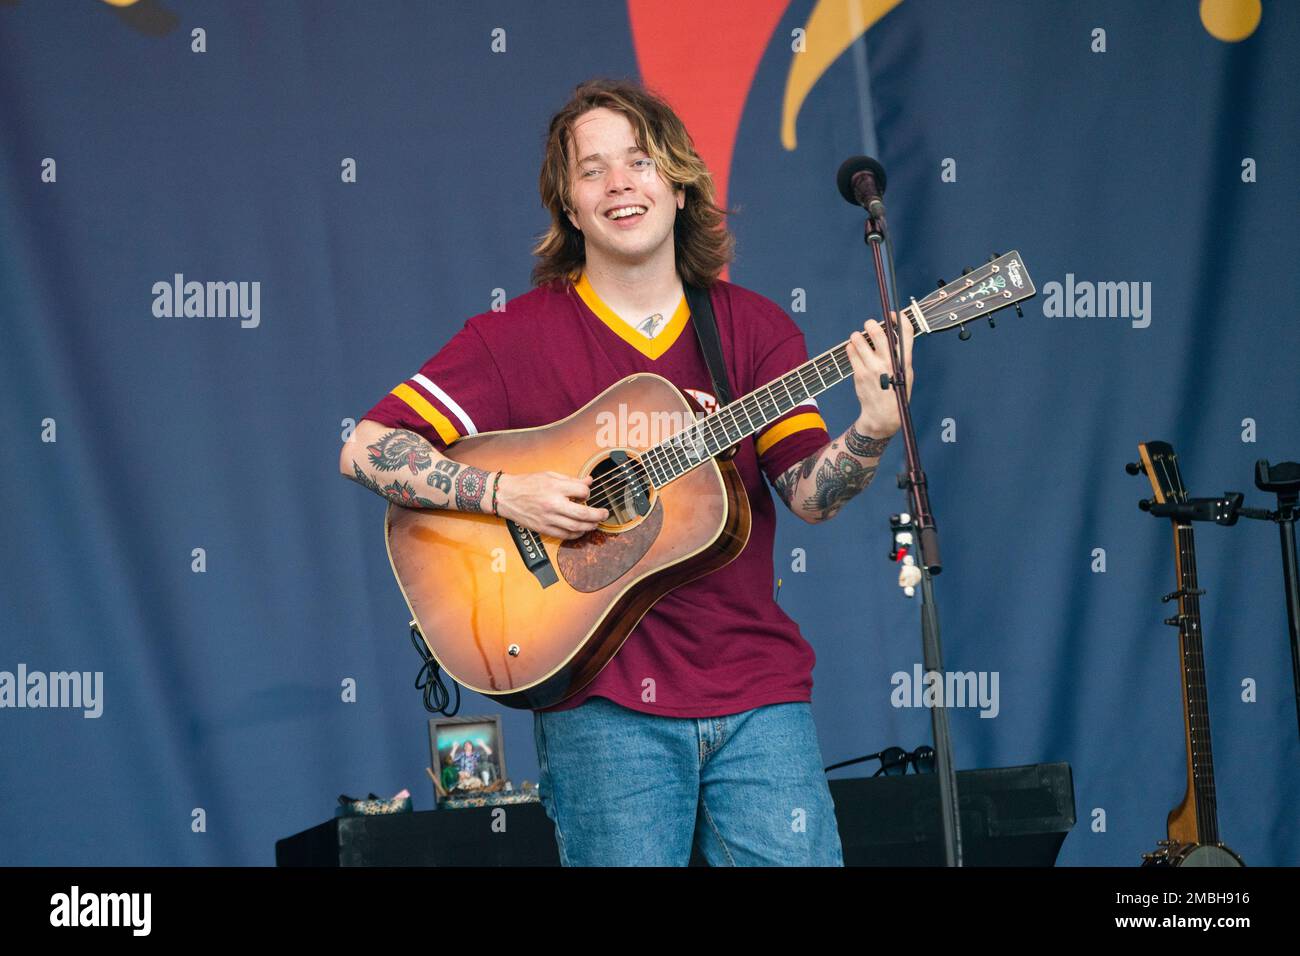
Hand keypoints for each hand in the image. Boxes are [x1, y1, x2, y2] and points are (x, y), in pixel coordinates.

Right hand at [495, 472, 608, 539]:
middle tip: (604, 514)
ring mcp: (548, 518)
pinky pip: (565, 535)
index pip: (582, 492)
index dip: (587, 493)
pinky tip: (580, 530)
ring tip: (595, 523)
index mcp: (555, 487)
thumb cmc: (527, 483)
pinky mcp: (543, 528)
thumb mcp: (550, 475)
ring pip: (576, 527)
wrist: (506, 495)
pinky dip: (576, 534)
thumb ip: (571, 480)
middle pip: (583, 513)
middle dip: (598, 515)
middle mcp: (552, 504)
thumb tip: (589, 481)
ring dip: (589, 526)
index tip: (586, 493)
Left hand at [847, 311, 913, 439]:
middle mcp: (889, 363)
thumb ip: (901, 354)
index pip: (906, 333)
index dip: (899, 319)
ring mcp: (873, 368)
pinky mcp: (859, 373)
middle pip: (878, 332)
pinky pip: (851, 352)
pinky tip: (854, 350)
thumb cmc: (896, 393)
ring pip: (859, 340)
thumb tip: (892, 333)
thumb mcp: (906, 373)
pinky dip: (851, 348)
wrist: (883, 415)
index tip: (893, 315)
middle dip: (871, 324)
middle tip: (868, 324)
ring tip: (858, 338)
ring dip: (857, 336)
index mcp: (904, 361)